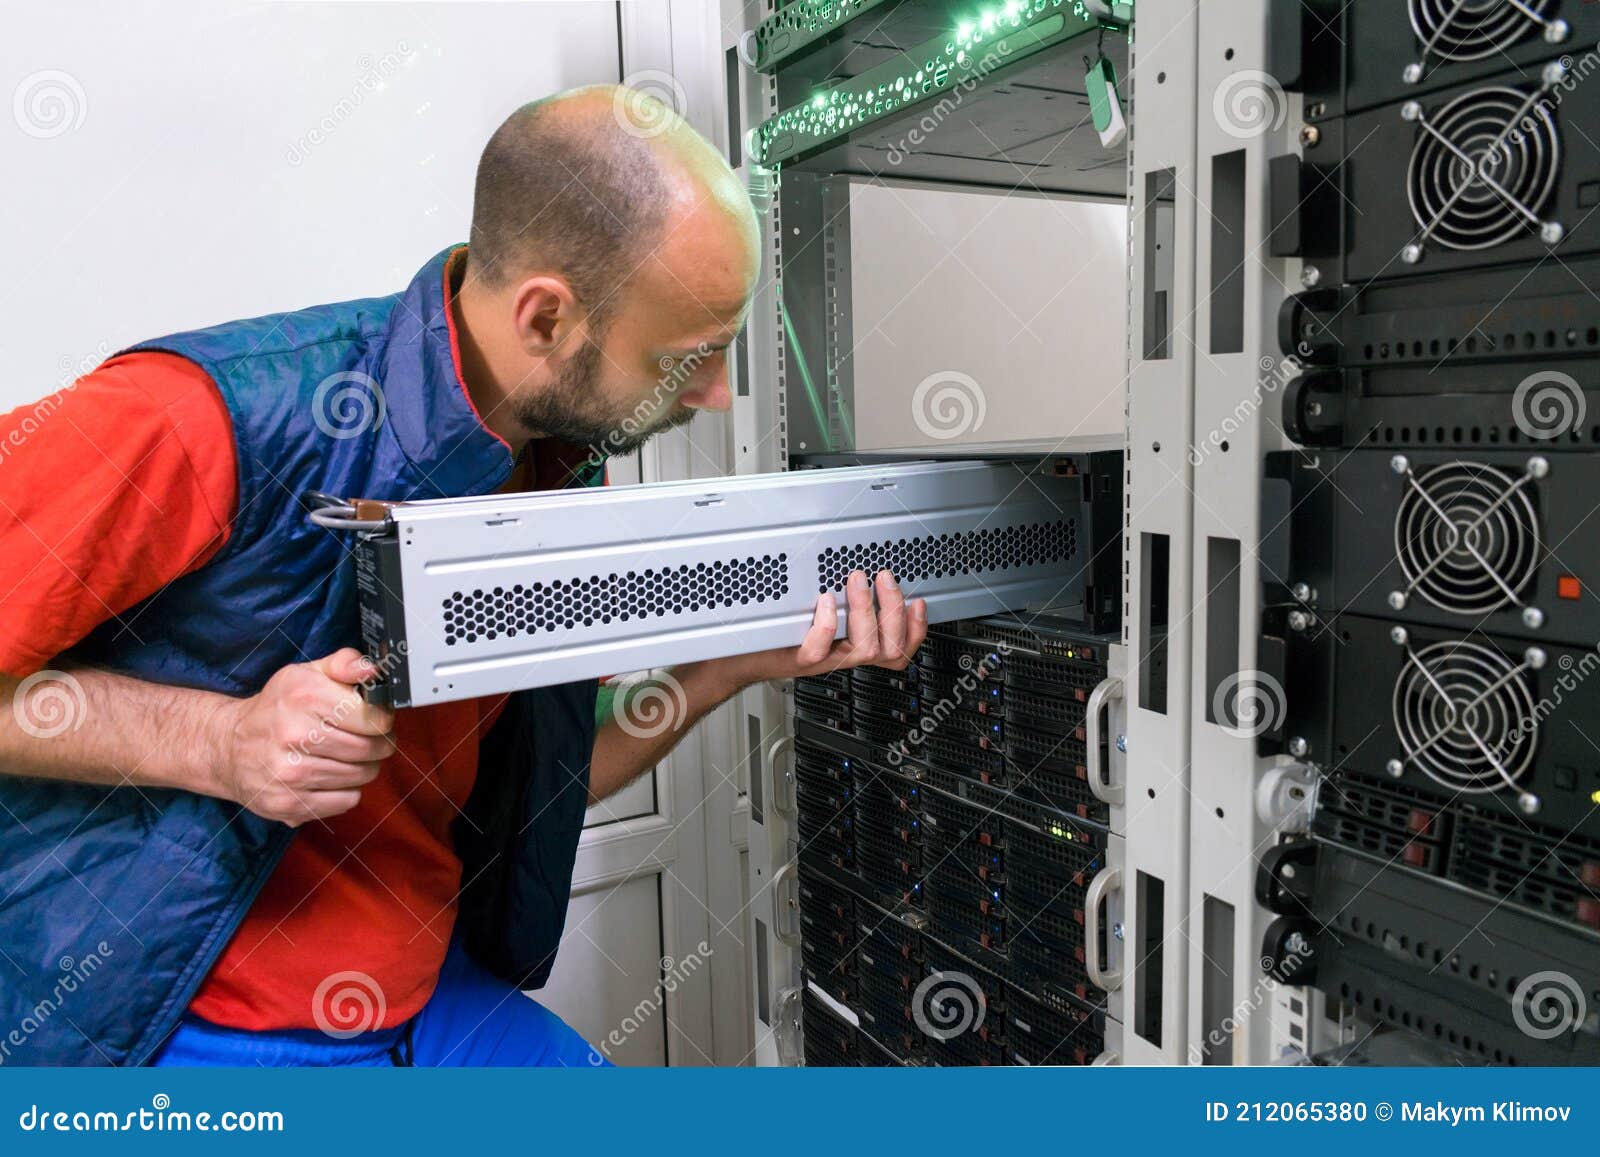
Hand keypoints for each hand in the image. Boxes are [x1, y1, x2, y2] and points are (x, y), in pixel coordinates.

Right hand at [207, 648, 395, 825]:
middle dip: (378, 744)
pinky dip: (346, 790)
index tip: (375, 719)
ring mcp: (289, 774)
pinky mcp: (289, 804)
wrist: (228, 747)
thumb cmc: (276, 708)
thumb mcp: (306, 674)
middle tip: (367, 739)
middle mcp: (294, 735)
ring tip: (345, 756)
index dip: (381, 718)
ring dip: (363, 767)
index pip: (372, 717)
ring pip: (362, 775)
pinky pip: (347, 801)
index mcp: (303, 697)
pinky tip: (330, 776)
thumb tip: (372, 670)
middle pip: (369, 748)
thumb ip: (344, 664)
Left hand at [712, 569, 929, 687]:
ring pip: (863, 649)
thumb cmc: (775, 634)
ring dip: (864, 610)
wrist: (738, 656)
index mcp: (853, 645)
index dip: (916, 629)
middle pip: (889, 648)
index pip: (899, 648)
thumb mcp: (816, 612)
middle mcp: (842, 655)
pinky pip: (820, 648)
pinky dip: (827, 624)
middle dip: (893, 610)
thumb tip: (860, 564)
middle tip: (884, 579)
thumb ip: (841, 597)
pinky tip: (824, 601)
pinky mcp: (797, 659)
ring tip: (856, 582)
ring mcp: (822, 659)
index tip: (918, 601)